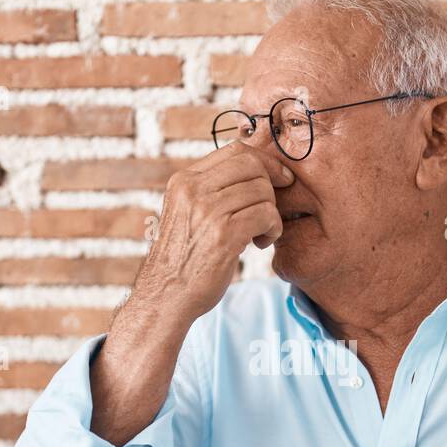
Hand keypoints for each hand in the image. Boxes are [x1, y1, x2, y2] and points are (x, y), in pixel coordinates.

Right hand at [133, 142, 293, 320]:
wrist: (166, 295)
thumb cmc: (184, 257)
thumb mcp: (188, 212)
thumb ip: (212, 190)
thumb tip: (256, 169)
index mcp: (184, 180)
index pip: (235, 151)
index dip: (265, 161)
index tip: (279, 178)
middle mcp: (193, 189)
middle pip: (252, 166)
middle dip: (271, 186)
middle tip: (270, 210)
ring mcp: (207, 211)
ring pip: (262, 191)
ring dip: (272, 214)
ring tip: (261, 233)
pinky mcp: (223, 234)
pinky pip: (266, 215)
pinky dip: (273, 229)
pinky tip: (261, 243)